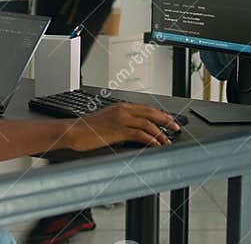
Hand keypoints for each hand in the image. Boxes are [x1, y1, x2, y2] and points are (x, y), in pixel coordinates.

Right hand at [63, 102, 178, 150]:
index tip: (169, 120)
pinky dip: (151, 139)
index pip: (146, 108)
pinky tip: (156, 145)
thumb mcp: (107, 121)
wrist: (74, 131)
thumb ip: (122, 123)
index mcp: (121, 106)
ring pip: (148, 124)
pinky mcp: (119, 130)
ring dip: (161, 133)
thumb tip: (135, 132)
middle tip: (176, 128)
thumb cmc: (87, 129)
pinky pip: (140, 134)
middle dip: (166, 121)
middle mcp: (123, 110)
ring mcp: (121, 119)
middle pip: (151, 113)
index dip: (160, 114)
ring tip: (168, 141)